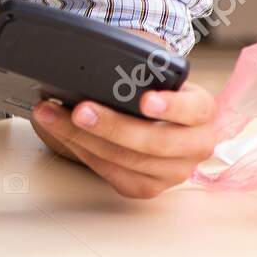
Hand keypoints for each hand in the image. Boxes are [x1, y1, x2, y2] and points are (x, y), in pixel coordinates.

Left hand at [30, 81, 217, 198]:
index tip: (146, 100)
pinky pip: (111, 172)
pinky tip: (63, 133)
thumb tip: (95, 68)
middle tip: (79, 110)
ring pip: (126, 160)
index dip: (171, 106)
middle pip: (154, 142)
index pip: (194, 109)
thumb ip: (141, 76)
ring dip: (83, 137)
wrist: (159, 121)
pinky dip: (83, 151)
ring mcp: (173, 172)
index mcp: (203, 112)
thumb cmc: (154, 92)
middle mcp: (195, 146)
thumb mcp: (158, 79)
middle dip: (111, 125)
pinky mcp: (148, 188)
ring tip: (54, 116)